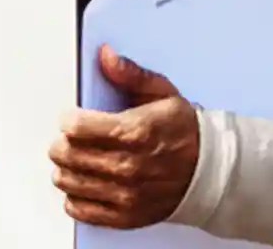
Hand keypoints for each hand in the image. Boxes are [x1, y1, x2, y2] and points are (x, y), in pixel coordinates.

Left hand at [49, 45, 199, 229]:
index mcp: (134, 132)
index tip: (71, 118)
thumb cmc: (185, 132)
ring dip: (64, 168)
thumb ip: (129, 74)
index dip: (68, 119)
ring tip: (75, 159)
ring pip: (68, 181)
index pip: (77, 127)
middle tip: (68, 139)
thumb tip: (105, 56)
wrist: (211, 171)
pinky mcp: (124, 215)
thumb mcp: (162, 93)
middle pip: (67, 155)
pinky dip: (74, 196)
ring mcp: (125, 194)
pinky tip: (83, 184)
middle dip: (61, 143)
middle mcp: (127, 165)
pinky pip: (80, 209)